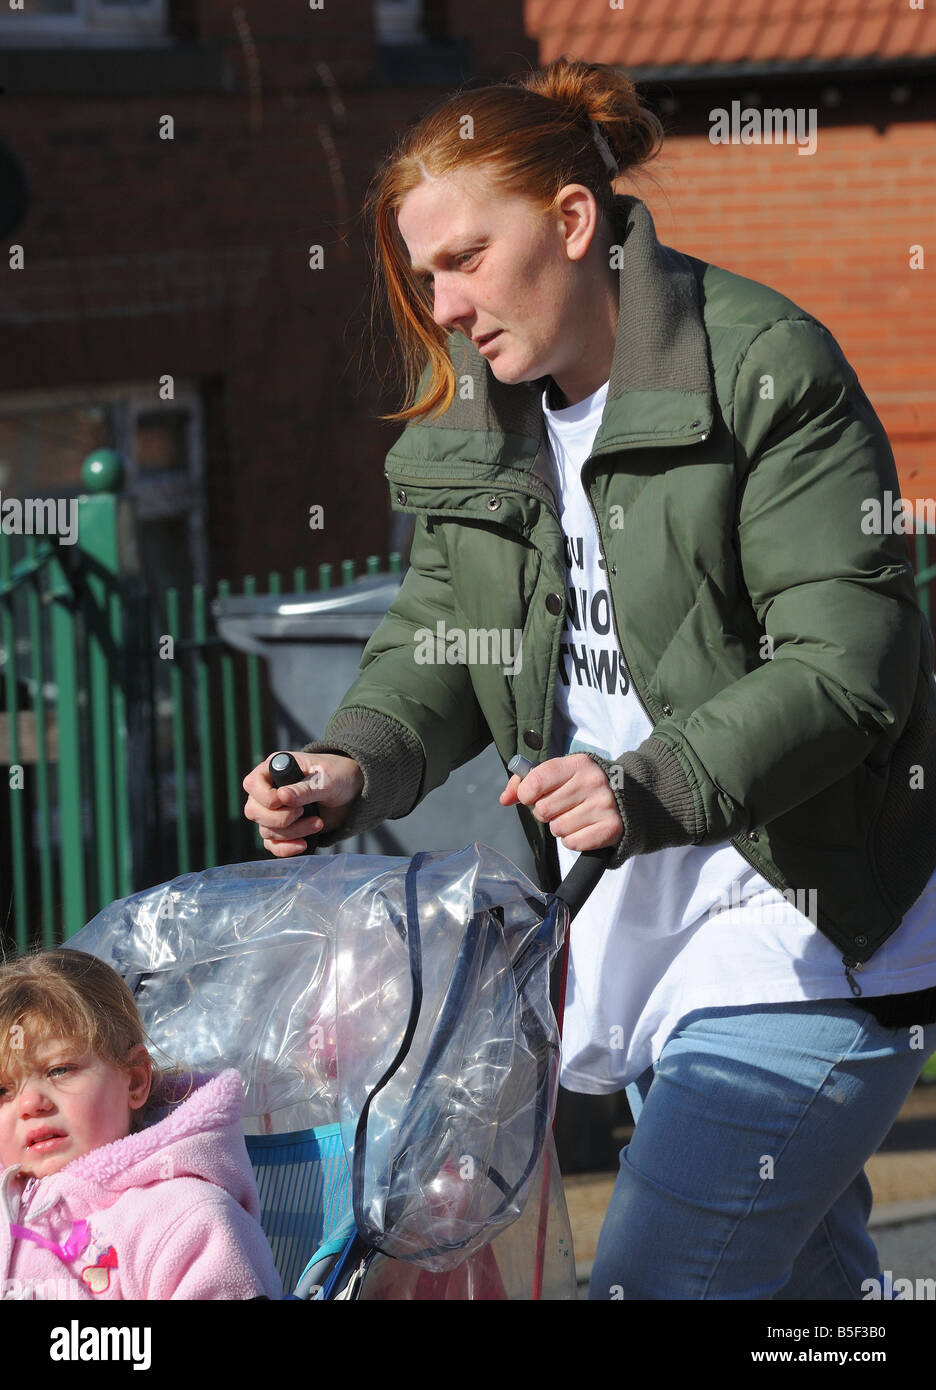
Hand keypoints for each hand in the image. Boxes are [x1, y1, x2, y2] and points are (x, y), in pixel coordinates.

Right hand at [242, 752, 363, 857]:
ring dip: (293, 832)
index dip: (266, 797)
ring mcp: (274, 811)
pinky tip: (303, 845)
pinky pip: (272, 845)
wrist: (352, 792)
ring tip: (318, 823)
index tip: (288, 801)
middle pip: (254, 811)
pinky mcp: (283, 829)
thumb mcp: (325, 780)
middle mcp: (269, 790)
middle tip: (303, 812)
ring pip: (266, 830)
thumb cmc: (337, 776)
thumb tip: (282, 797)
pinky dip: (286, 849)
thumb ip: (304, 789)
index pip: (251, 784)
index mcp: (274, 769)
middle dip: (280, 818)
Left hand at [498, 753, 623, 851]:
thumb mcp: (561, 774)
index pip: (538, 779)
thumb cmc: (585, 786)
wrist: (632, 798)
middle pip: (544, 809)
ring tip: (574, 817)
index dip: (526, 793)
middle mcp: (593, 782)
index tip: (530, 797)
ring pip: (557, 829)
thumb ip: (527, 782)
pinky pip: (572, 843)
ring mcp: (604, 806)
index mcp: (578, 763)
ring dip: (560, 827)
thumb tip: (504, 799)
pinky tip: (583, 828)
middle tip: (560, 807)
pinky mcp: (611, 828)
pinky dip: (573, 840)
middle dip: (546, 812)